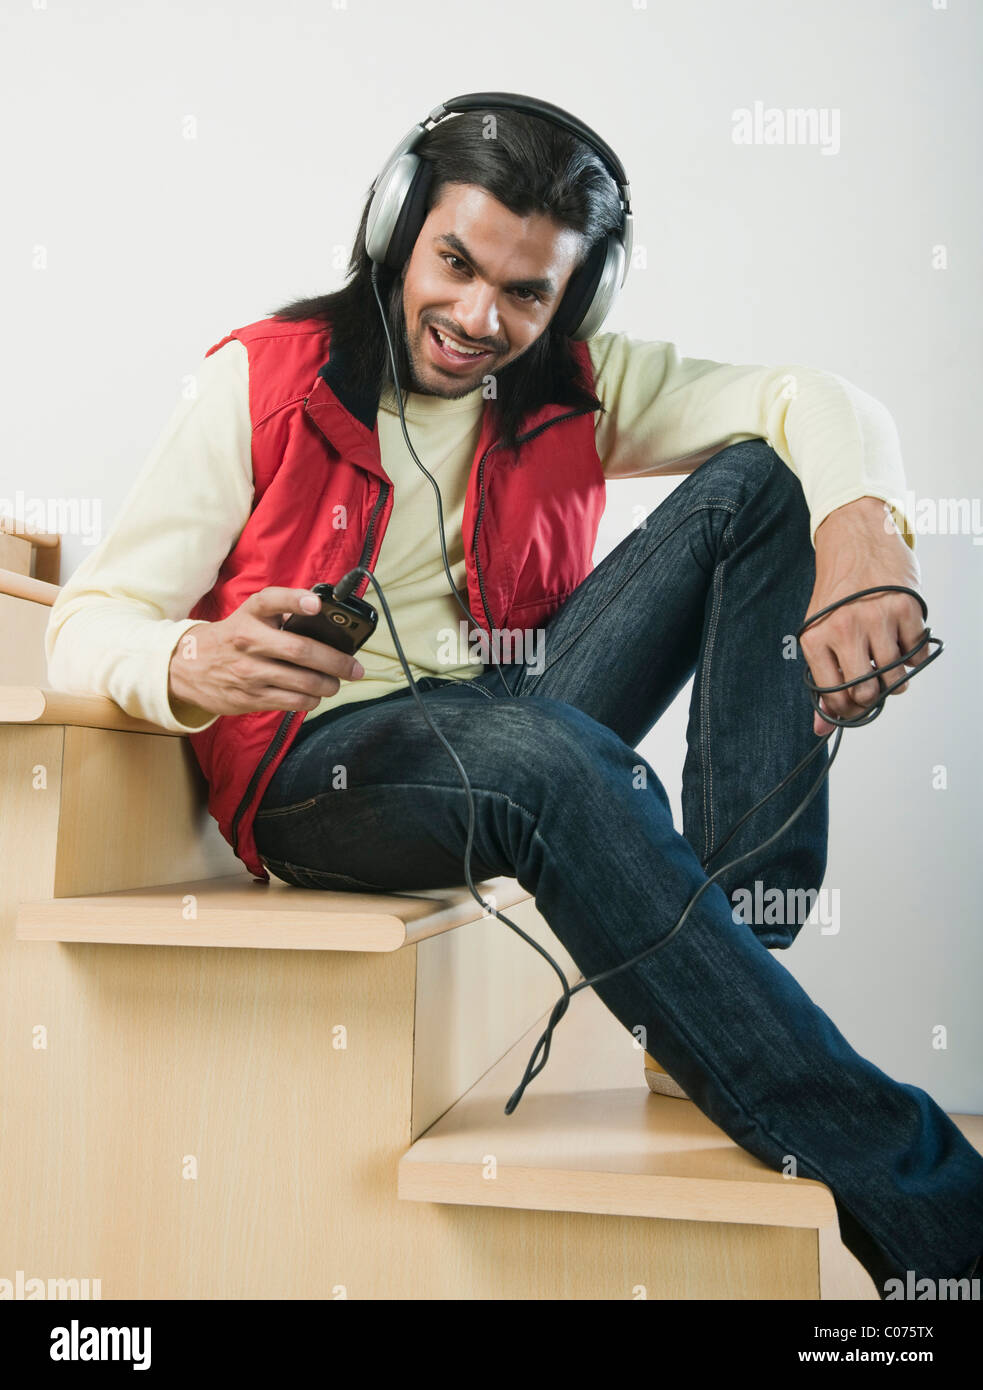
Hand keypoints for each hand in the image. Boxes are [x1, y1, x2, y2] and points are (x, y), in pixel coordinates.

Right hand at [167, 587, 364, 717]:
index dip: (295, 600)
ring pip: (301, 681)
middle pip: (300, 650)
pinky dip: (311, 700)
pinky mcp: (249, 697)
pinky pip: (291, 702)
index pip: (271, 601)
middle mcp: (248, 641)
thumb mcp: (248, 618)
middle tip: (355, 668)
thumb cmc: (230, 639)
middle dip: (336, 661)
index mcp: (249, 615)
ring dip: (328, 685)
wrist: (186, 667)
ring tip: (337, 683)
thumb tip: (327, 622)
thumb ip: (281, 616)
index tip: (316, 604)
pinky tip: (316, 695)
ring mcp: (248, 672)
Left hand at [801, 497, 926, 734]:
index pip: (835, 698)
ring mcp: (878, 618)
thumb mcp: (816, 632)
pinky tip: (900, 641)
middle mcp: (846, 628)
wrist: (856, 539)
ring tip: (886, 663)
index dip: (847, 712)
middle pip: (867, 693)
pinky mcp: (907, 608)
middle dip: (872, 698)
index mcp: (816, 638)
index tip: (854, 708)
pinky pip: (917, 656)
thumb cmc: (836, 593)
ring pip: (895, 679)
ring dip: (895, 680)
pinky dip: (912, 657)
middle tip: (873, 684)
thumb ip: (821, 681)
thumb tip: (822, 731)